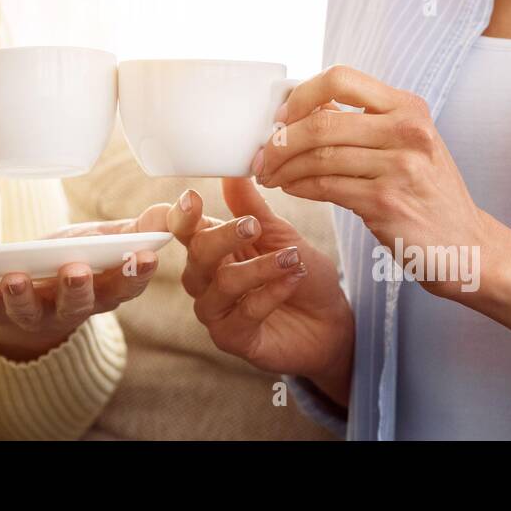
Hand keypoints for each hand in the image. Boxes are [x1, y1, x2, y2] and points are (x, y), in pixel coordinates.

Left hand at [0, 197, 177, 360]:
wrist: (37, 292)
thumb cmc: (78, 257)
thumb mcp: (109, 239)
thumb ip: (139, 227)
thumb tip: (173, 210)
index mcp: (103, 289)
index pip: (124, 285)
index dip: (135, 274)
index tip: (143, 256)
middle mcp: (69, 307)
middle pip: (77, 302)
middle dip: (77, 287)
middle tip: (76, 269)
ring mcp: (30, 311)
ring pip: (26, 309)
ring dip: (20, 294)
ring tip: (13, 276)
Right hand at [169, 180, 351, 399]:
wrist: (330, 319)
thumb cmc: (299, 271)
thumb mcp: (280, 233)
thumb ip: (252, 207)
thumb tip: (232, 172)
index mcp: (211, 248)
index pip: (183, 230)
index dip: (180, 216)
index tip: (192, 198)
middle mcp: (204, 280)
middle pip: (197, 254)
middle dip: (224, 237)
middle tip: (253, 225)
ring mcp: (215, 311)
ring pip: (222, 284)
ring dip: (259, 267)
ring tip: (291, 257)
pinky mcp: (232, 339)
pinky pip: (245, 313)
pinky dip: (271, 293)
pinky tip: (293, 279)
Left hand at [253, 64, 498, 298]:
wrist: (467, 245)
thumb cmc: (426, 191)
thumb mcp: (407, 143)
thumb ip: (362, 122)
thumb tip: (302, 106)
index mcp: (408, 106)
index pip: (341, 78)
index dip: (301, 94)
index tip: (282, 117)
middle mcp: (408, 130)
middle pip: (321, 121)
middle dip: (281, 140)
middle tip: (264, 155)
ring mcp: (400, 167)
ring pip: (318, 157)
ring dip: (283, 167)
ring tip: (270, 175)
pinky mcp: (386, 203)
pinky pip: (325, 187)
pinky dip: (298, 187)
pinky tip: (290, 189)